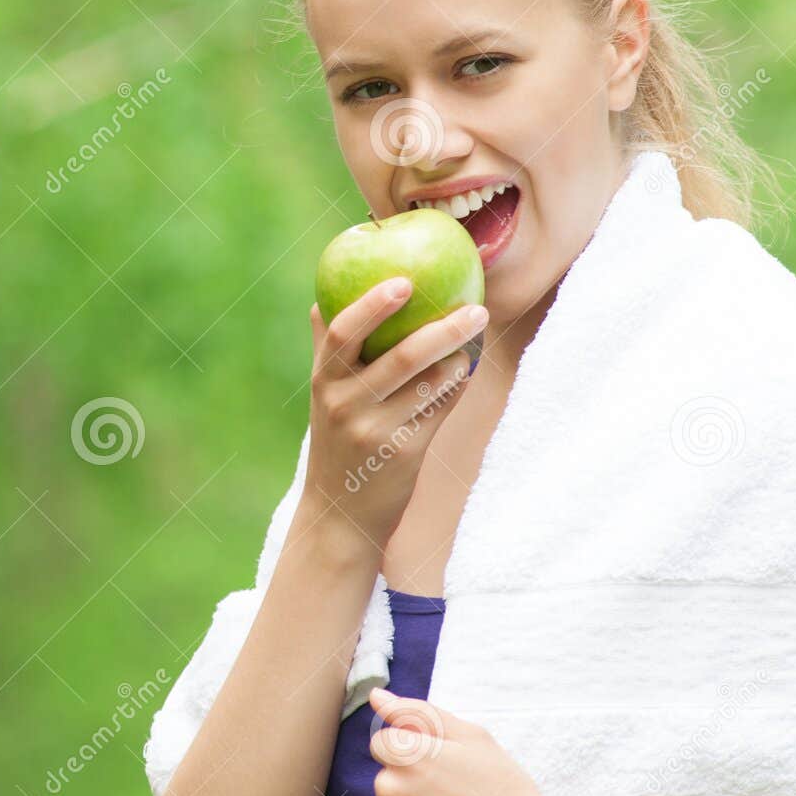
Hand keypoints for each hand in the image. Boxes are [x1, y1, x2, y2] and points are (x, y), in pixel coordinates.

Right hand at [304, 279, 486, 544]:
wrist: (339, 513)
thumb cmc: (334, 441)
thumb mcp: (322, 397)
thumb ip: (324, 349)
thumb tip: (320, 299)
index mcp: (324, 380)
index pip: (344, 332)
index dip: (373, 303)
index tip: (404, 281)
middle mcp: (347, 404)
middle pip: (403, 355)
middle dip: (445, 327)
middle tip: (476, 308)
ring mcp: (376, 430)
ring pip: (432, 382)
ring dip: (460, 356)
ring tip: (474, 334)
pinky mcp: (405, 453)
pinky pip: (441, 407)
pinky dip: (457, 383)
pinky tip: (466, 367)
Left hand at [367, 687, 550, 795]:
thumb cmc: (499, 784)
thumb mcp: (468, 735)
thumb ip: (416, 712)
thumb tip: (377, 696)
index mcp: (408, 756)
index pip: (382, 741)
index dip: (412, 744)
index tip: (441, 757)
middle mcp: (393, 790)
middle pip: (386, 771)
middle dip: (410, 771)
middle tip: (452, 781)